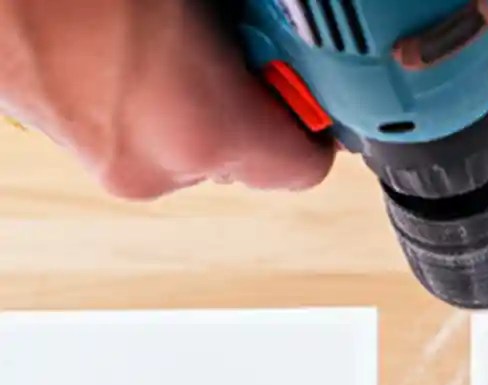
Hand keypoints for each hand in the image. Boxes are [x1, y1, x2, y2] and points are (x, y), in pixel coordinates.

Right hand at [0, 0, 333, 198]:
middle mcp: (157, 165)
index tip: (318, 88)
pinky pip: (145, 132)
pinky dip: (154, 97)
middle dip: (256, 103)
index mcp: (202, 130)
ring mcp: (109, 165)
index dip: (316, 120)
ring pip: (197, 146)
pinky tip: (135, 42)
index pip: (304, 166)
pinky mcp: (72, 151)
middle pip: (250, 159)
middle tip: (247, 45)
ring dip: (202, 97)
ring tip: (175, 32)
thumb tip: (295, 22)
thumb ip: (256, 17)